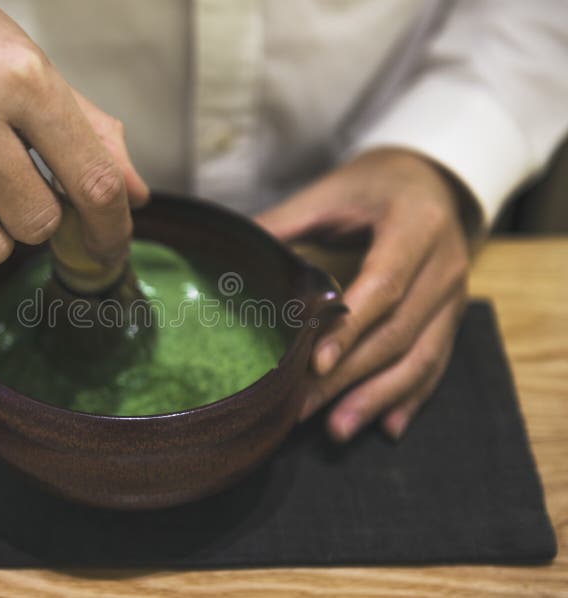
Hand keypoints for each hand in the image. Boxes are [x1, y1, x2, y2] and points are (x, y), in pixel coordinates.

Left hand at [256, 149, 470, 440]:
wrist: (433, 182)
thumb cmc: (376, 184)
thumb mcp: (333, 190)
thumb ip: (287, 221)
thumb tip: (232, 246)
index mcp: (417, 227)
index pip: (386, 285)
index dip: (351, 328)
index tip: (314, 363)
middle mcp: (445, 266)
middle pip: (398, 333)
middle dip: (349, 377)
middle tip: (302, 410)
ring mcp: (454, 297)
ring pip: (419, 358)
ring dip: (377, 399)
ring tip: (337, 431)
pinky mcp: (451, 317)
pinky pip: (434, 363)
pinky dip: (409, 398)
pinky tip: (386, 428)